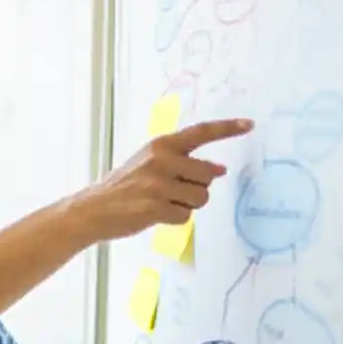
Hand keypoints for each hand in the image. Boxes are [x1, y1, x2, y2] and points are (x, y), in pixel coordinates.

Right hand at [68, 117, 251, 241]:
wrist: (93, 209)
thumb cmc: (124, 186)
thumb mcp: (149, 162)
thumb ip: (182, 161)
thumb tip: (220, 170)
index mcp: (161, 145)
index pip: (200, 132)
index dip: (226, 128)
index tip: (249, 124)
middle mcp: (161, 161)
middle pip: (208, 174)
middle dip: (198, 185)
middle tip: (173, 190)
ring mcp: (158, 185)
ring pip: (200, 197)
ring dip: (188, 204)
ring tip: (164, 203)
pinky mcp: (155, 208)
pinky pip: (185, 216)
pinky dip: (174, 218)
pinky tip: (155, 214)